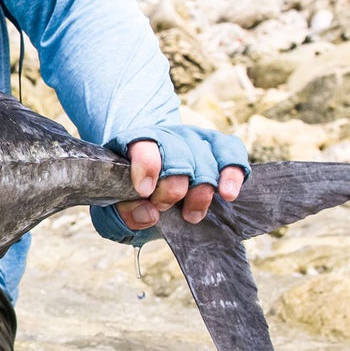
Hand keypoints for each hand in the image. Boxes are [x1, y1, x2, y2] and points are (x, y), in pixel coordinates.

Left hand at [115, 138, 244, 228]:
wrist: (152, 171)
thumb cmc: (132, 187)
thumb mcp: (116, 201)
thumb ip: (124, 211)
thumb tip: (148, 215)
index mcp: (136, 141)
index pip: (145, 145)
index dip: (147, 166)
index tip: (145, 191)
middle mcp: (169, 135)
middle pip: (179, 156)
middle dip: (172, 188)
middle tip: (163, 206)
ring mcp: (195, 139)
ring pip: (205, 161)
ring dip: (200, 193)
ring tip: (190, 215)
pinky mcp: (219, 146)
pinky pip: (232, 153)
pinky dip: (232, 174)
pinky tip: (228, 194)